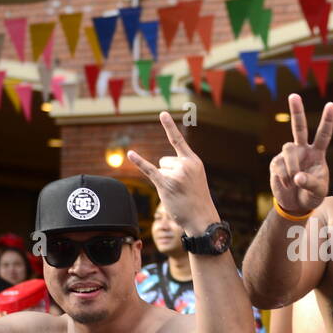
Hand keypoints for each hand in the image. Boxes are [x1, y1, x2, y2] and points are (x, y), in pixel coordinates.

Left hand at [129, 112, 218, 233]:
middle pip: (164, 160)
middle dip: (168, 173)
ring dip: (164, 181)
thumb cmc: (197, 200)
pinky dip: (139, 162)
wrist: (202, 219)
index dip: (169, 127)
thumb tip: (160, 166)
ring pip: (159, 169)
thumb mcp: (195, 178)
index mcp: (194, 161)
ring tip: (177, 193)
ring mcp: (176, 174)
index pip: (178, 141)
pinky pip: (149, 170)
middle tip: (181, 188)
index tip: (161, 113)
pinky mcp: (166, 184)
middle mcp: (185, 164)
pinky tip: (130, 154)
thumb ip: (182, 167)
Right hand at [269, 93, 332, 215]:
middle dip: (296, 111)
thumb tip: (297, 177)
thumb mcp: (318, 192)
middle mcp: (302, 150)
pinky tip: (288, 185)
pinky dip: (284, 178)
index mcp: (317, 153)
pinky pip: (279, 167)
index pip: (323, 134)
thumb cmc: (312, 195)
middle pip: (298, 127)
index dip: (327, 120)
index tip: (331, 104)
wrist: (296, 205)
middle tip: (293, 95)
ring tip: (294, 182)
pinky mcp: (276, 164)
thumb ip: (311, 184)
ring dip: (292, 167)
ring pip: (288, 150)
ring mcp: (288, 155)